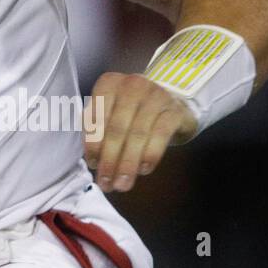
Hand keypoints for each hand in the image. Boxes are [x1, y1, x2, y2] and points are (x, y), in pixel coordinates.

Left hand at [82, 72, 197, 193]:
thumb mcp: (112, 112)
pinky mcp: (175, 109)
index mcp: (109, 83)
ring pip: (137, 134)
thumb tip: (93, 161)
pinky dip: (150, 155)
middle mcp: (132, 84)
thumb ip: (98, 129)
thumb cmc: (134, 110)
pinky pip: (160, 135)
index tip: (92, 165)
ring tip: (123, 184)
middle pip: (116, 128)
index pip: (96, 116)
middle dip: (110, 159)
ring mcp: (156, 95)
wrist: (174, 102)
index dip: (93, 143)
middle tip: (107, 183)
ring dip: (128, 163)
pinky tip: (143, 170)